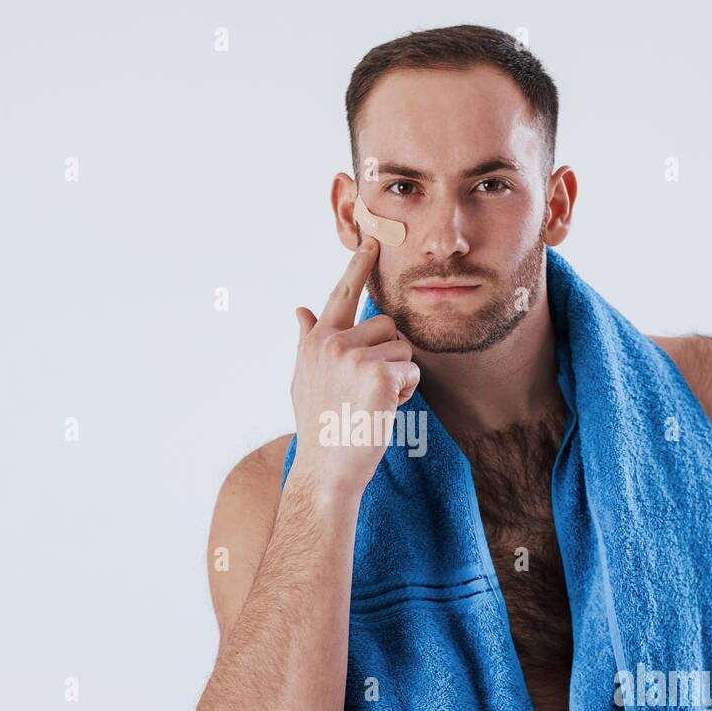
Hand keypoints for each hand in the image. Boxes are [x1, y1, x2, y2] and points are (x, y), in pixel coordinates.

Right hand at [290, 235, 419, 498]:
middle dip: (390, 355)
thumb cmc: (320, 428)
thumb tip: (299, 310)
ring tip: (373, 402)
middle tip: (369, 391)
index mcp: (316, 342)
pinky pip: (411, 370)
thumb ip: (308, 342)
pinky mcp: (379, 375)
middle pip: (387, 325)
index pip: (340, 295)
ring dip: (399, 376)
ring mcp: (354, 357)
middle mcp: (331, 343)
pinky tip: (383, 411)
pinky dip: (406, 393)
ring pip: (403, 347)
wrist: (326, 469)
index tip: (370, 241)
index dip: (357, 267)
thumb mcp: (305, 379)